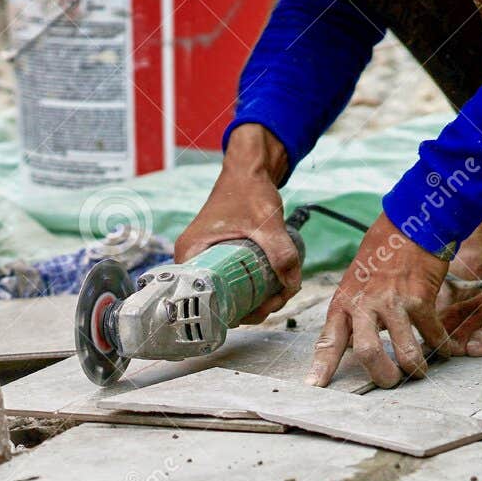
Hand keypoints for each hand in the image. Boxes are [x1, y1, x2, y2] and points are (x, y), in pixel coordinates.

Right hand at [175, 124, 300, 325]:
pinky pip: (232, 281)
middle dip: (250, 306)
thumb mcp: (266, 224)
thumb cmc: (247, 190)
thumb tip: (291, 284)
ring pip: (228, 292)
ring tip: (280, 291)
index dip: (232, 310)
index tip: (260, 307)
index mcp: (190, 254)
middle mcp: (192, 260)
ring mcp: (204, 259)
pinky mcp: (218, 258)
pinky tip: (272, 285)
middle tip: (277, 299)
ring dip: (254, 298)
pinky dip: (252, 287)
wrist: (248, 169)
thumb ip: (281, 253)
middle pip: (218, 300)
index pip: (203, 299)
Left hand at [308, 215, 449, 387]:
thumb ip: (354, 313)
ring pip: (404, 351)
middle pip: (368, 354)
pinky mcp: (420, 299)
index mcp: (343, 303)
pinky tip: (445, 349)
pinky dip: (441, 346)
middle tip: (391, 383)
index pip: (328, 340)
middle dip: (382, 377)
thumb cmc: (380, 255)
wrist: (408, 224)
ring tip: (419, 372)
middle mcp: (364, 305)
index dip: (322, 366)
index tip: (315, 386)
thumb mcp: (355, 283)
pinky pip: (431, 334)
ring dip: (415, 368)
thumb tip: (354, 345)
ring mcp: (393, 303)